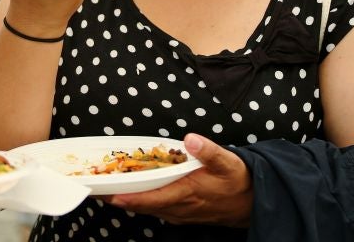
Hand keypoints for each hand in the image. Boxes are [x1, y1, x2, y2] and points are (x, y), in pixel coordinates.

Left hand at [105, 133, 252, 226]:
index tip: (112, 195)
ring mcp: (183, 213)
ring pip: (151, 209)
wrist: (255, 202)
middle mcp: (182, 206)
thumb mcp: (229, 161)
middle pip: (146, 206)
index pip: (154, 198)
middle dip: (121, 199)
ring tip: (109, 190)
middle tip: (98, 190)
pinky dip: (144, 203)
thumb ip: (209, 150)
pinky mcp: (185, 214)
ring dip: (131, 202)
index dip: (132, 198)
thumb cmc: (240, 181)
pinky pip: (159, 210)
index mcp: (189, 192)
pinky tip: (136, 194)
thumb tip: (191, 139)